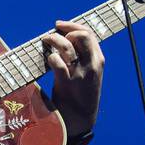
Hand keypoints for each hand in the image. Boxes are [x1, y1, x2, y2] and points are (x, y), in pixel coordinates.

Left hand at [42, 20, 103, 137]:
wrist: (81, 120)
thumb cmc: (82, 95)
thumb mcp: (89, 75)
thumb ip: (84, 59)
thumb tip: (65, 40)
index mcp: (98, 61)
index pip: (89, 34)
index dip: (73, 25)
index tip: (60, 25)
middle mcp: (92, 65)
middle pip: (81, 35)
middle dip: (65, 29)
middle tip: (52, 33)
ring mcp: (80, 74)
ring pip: (67, 46)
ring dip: (53, 40)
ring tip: (45, 41)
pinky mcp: (67, 83)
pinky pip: (57, 62)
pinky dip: (50, 57)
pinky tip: (48, 59)